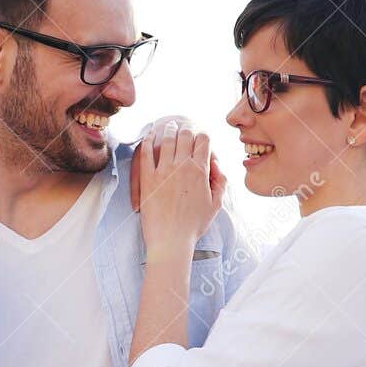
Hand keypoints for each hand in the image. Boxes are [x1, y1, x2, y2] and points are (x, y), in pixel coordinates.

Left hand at [138, 122, 225, 257]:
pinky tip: (149, 136)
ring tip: (168, 126)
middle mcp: (182, 166)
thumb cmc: (194, 225)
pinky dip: (148, 141)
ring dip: (168, 130)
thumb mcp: (216, 204)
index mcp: (200, 170)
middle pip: (185, 135)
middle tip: (183, 129)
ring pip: (166, 140)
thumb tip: (216, 165)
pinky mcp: (147, 178)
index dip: (203, 136)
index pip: (204, 139)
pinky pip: (145, 153)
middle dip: (186, 130)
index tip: (200, 139)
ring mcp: (163, 171)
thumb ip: (220, 181)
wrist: (170, 240)